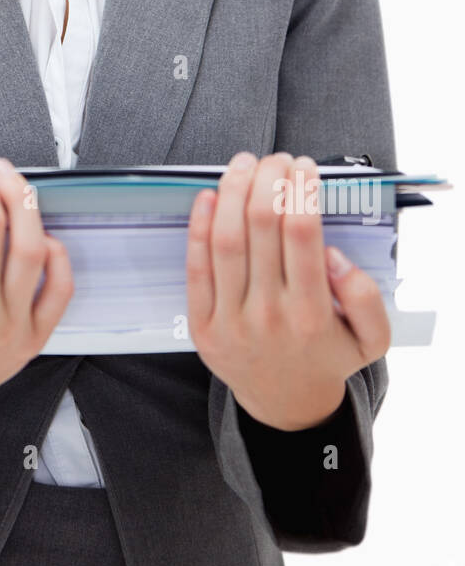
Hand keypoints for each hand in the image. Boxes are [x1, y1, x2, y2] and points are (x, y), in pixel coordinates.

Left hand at [186, 151, 390, 430]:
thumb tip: (331, 253)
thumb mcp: (371, 338)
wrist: (286, 406)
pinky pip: (195, 268)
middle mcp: (270, 314)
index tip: (304, 165)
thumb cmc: (326, 357)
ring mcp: (231, 320)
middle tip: (275, 158)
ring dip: (232, 191)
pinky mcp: (201, 325)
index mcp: (312, 314)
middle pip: (262, 226)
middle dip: (268, 179)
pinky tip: (207, 195)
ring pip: (226, 240)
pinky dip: (197, 227)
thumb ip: (365, 295)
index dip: (301, 189)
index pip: (302, 233)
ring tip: (243, 164)